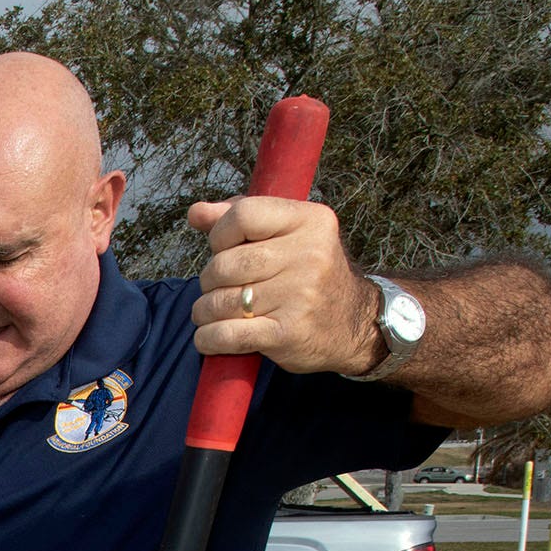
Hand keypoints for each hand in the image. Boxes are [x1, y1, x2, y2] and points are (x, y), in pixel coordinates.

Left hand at [186, 194, 376, 375]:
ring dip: (205, 311)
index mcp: (310, 221)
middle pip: (225, 264)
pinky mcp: (288, 333)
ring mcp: (300, 296)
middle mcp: (309, 255)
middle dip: (209, 280)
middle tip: (217, 288)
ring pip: (220, 302)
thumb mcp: (288, 235)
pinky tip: (211, 337)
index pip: (243, 215)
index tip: (223, 249)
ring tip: (213, 313)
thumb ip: (241, 218)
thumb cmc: (308, 274)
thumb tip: (196, 212)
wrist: (354, 324)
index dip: (220, 234)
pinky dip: (208, 339)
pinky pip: (226, 335)